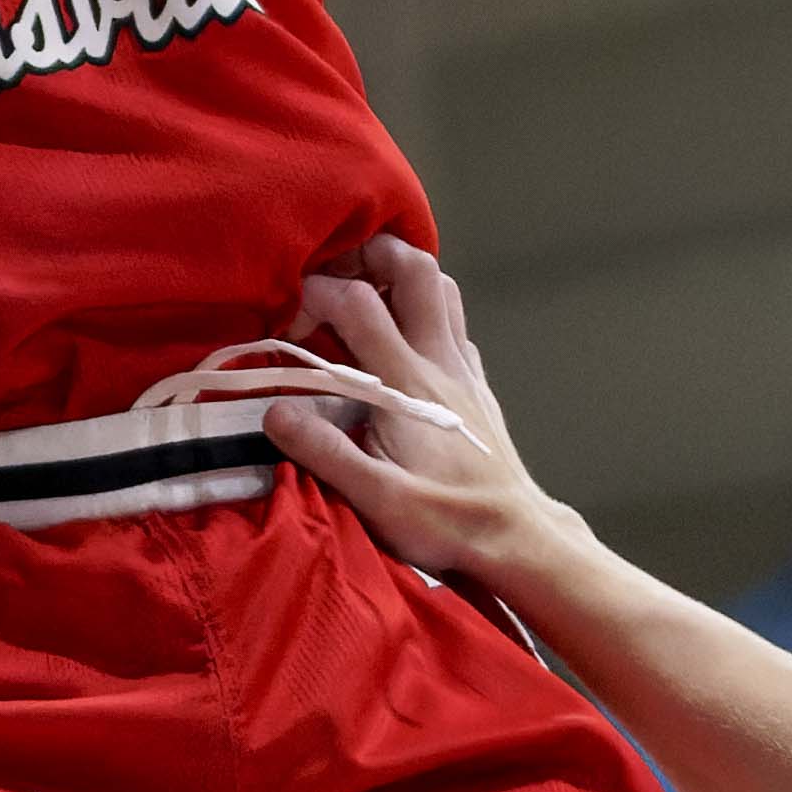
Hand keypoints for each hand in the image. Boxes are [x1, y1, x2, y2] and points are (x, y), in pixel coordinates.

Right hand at [255, 234, 580, 591]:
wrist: (517, 538)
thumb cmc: (446, 521)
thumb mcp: (374, 498)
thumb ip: (322, 450)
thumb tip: (274, 410)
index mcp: (407, 382)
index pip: (359, 303)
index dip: (316, 293)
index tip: (287, 319)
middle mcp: (440, 362)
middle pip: (416, 269)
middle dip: (370, 254)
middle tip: (332, 275)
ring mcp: (463, 371)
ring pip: (441, 290)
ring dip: (399, 278)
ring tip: (360, 299)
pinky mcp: (475, 386)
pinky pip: (452, 326)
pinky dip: (422, 314)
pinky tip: (397, 345)